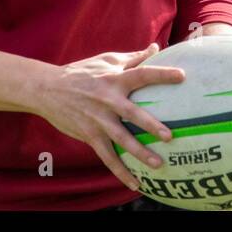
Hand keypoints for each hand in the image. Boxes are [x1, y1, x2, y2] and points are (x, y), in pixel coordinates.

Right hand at [34, 43, 184, 191]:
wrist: (48, 89)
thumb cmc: (82, 72)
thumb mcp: (106, 60)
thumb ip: (133, 57)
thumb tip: (156, 48)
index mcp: (114, 79)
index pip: (142, 74)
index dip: (162, 74)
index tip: (182, 76)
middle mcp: (107, 100)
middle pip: (132, 113)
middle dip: (150, 125)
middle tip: (169, 136)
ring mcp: (98, 120)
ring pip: (120, 140)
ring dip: (139, 153)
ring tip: (158, 164)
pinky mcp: (90, 135)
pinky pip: (107, 157)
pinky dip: (120, 172)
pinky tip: (136, 183)